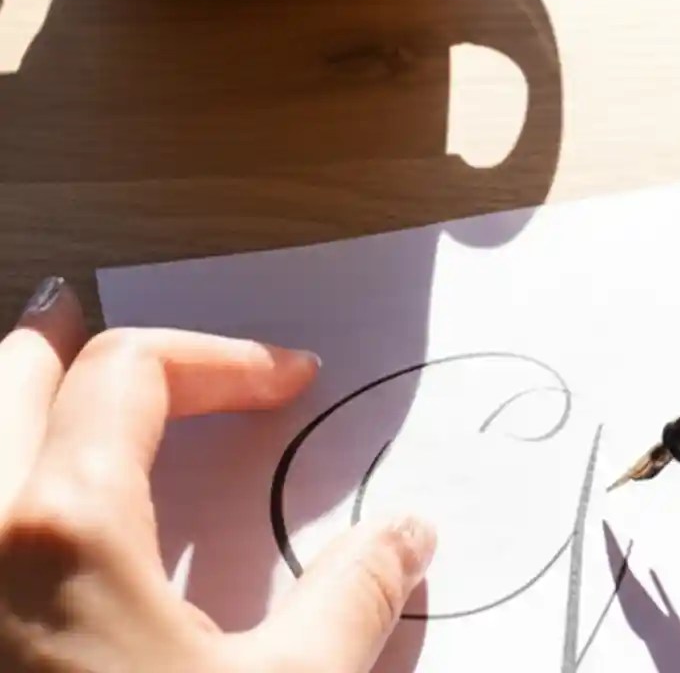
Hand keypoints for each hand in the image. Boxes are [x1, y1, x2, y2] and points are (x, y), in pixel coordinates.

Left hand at [0, 278, 435, 671]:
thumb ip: (351, 600)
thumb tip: (406, 537)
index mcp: (65, 530)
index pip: (132, 375)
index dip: (224, 359)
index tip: (287, 379)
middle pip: (12, 381)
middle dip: (62, 342)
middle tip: (81, 313)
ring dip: (19, 404)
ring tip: (52, 392)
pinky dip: (7, 475)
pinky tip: (44, 513)